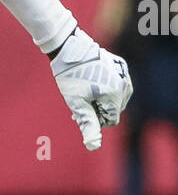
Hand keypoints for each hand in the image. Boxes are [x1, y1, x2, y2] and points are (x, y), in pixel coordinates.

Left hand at [50, 27, 132, 150]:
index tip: (81, 108)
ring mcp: (124, 73)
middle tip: (81, 100)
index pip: (110, 120)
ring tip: (86, 91)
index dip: (94, 118)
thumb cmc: (70, 78)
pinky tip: (93, 81)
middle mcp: (124, 84)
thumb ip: (88, 125)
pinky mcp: (121, 65)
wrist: (69, 48)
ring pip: (117, 97)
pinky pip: (117, 83)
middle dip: (98, 108)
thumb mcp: (77, 104)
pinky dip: (107, 86)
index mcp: (115, 95)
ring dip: (103, 98)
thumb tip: (93, 147)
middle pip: (114, 108)